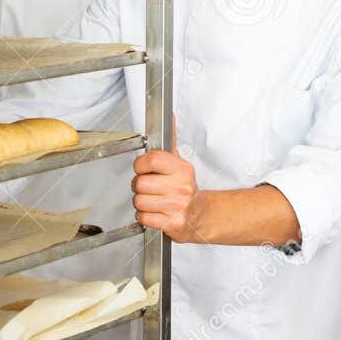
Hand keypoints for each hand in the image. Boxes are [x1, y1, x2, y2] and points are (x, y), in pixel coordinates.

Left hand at [133, 125, 199, 242]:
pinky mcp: (172, 223)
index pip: (151, 160)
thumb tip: (170, 116)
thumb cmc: (186, 189)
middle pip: (140, 183)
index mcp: (182, 169)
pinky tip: (155, 212)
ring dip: (142, 203)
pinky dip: (145, 217)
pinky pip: (143, 218)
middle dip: (140, 187)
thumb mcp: (180, 165)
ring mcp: (177, 206)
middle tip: (150, 188)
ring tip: (153, 201)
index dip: (140, 165)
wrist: (201, 216)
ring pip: (139, 202)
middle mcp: (180, 187)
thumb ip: (171, 142)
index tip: (142, 168)